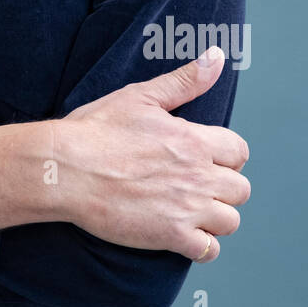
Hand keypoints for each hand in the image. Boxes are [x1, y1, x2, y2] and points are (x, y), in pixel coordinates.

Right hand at [44, 47, 249, 261]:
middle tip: (196, 186)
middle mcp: (198, 175)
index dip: (227, 156)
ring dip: (215, 217)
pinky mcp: (171, 236)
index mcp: (194, 140)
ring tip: (190, 211)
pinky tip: (183, 234)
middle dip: (223, 188)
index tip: (207, 159)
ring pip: (230, 221)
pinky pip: (209, 250)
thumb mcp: (141, 96)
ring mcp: (187, 208)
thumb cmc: (97, 130)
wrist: (66, 169)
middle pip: (240, 189)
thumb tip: (216, 56)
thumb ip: (184, 81)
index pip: (239, 152)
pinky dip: (201, 245)